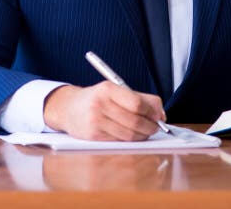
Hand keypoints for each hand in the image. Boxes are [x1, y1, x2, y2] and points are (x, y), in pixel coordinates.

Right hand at [43, 82, 165, 140]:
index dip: (152, 112)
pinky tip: (131, 135)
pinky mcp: (93, 136)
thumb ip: (141, 98)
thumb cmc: (98, 99)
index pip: (137, 103)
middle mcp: (100, 104)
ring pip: (129, 134)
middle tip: (156, 127)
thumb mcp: (116, 90)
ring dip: (142, 135)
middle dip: (151, 126)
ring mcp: (95, 121)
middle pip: (135, 121)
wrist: (69, 108)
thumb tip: (161, 114)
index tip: (159, 116)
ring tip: (145, 132)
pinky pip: (120, 141)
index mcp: (108, 89)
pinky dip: (130, 140)